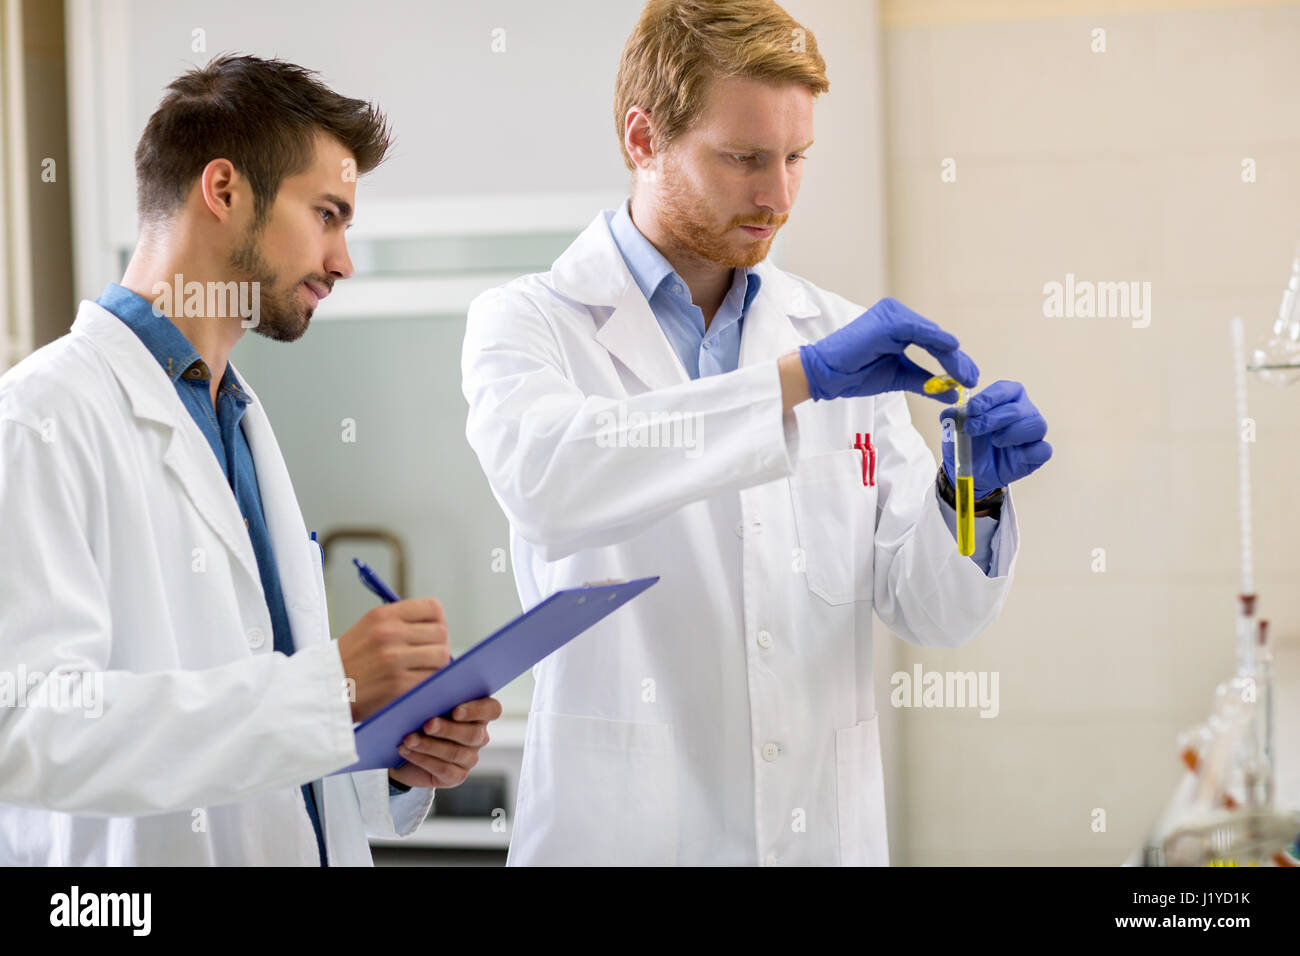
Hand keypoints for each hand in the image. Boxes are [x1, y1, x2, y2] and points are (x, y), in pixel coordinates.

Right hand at [336, 599, 450, 721]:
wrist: (322, 691)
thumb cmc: (350, 661)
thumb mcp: (368, 628)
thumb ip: (401, 623)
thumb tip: (441, 628)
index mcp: (383, 615)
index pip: (433, 608)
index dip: (438, 621)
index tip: (431, 634)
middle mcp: (389, 634)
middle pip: (441, 633)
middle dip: (439, 646)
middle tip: (429, 658)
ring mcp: (394, 660)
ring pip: (441, 657)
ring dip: (437, 666)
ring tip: (422, 672)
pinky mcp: (397, 685)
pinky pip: (431, 679)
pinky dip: (429, 684)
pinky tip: (416, 686)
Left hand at [389, 696, 503, 788]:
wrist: (403, 745)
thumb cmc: (418, 715)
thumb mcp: (426, 700)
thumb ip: (433, 689)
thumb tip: (431, 683)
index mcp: (478, 712)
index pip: (492, 709)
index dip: (476, 710)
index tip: (455, 711)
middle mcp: (479, 735)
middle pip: (473, 733)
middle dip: (448, 729)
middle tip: (427, 725)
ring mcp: (469, 758)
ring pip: (456, 752)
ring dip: (429, 745)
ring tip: (409, 739)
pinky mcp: (456, 776)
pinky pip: (443, 769)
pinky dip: (422, 759)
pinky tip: (406, 750)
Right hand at [798, 297, 977, 400]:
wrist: (827, 376)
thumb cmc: (855, 373)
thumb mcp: (899, 377)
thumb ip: (925, 382)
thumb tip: (952, 393)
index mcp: (899, 326)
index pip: (934, 343)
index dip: (954, 361)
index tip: (969, 379)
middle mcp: (897, 316)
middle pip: (936, 338)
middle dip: (957, 360)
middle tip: (972, 379)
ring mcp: (892, 315)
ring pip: (932, 335)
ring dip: (951, 356)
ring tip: (965, 375)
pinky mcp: (888, 321)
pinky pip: (919, 330)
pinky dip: (937, 340)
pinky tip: (953, 350)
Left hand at [940, 380, 1051, 498]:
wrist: (973, 469)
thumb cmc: (969, 440)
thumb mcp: (955, 429)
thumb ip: (953, 420)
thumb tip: (947, 415)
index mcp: (1007, 397)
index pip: (1005, 390)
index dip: (989, 398)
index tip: (972, 409)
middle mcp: (1024, 411)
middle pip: (1017, 409)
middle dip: (992, 419)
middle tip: (972, 428)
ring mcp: (1033, 432)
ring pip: (1037, 425)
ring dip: (1013, 433)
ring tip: (995, 441)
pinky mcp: (1038, 454)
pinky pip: (1043, 450)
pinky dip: (1029, 452)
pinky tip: (1013, 455)